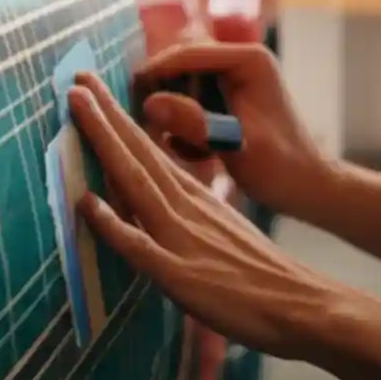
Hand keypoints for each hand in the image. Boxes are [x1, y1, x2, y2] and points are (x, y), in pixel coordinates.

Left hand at [69, 74, 338, 358]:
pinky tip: (86, 203)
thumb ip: (187, 209)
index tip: (92, 87)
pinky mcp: (179, 275)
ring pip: (134, 180)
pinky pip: (139, 246)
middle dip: (104, 113)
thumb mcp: (220, 226)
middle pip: (137, 151)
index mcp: (192, 195)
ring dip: (104, 141)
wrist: (304, 304)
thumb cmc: (262, 273)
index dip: (117, 117)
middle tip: (76, 75)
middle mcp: (183, 206)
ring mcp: (180, 238)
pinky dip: (112, 223)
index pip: (148, 147)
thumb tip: (158, 194)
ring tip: (77, 105)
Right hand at [139, 42, 338, 217]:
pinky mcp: (228, 100)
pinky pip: (192, 103)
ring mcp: (235, 80)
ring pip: (183, 86)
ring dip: (174, 115)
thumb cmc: (281, 169)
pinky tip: (196, 154)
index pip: (188, 53)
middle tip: (146, 125)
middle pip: (181, 66)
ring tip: (181, 147)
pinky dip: (186, 127)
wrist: (308, 190)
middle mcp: (241, 62)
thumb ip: (195, 124)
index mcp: (249, 60)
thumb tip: (150, 103)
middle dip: (163, 96)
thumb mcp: (235, 146)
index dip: (154, 73)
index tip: (128, 98)